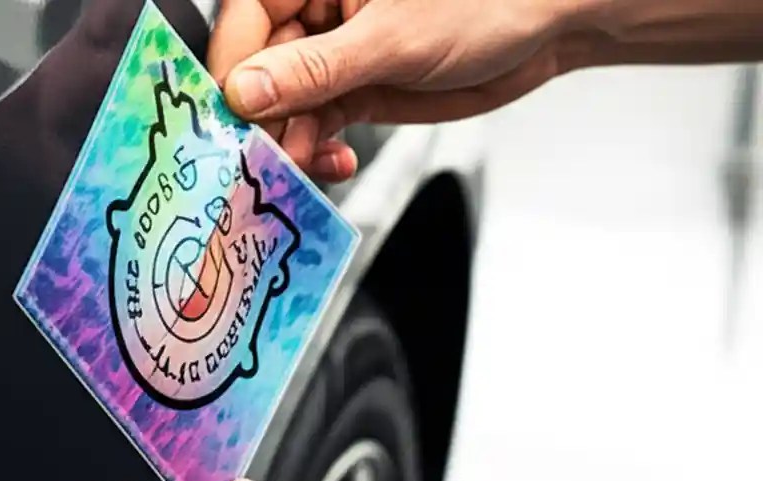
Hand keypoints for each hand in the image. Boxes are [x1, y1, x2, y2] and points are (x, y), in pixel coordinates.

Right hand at [209, 0, 585, 164]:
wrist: (551, 24)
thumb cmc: (485, 0)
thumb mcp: (392, 38)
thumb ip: (314, 70)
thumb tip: (244, 91)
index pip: (245, 17)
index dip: (230, 66)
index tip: (227, 114)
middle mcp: (318, 9)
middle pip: (259, 67)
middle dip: (261, 116)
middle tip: (263, 157)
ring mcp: (335, 51)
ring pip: (285, 103)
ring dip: (289, 141)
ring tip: (301, 166)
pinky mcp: (356, 86)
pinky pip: (316, 123)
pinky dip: (317, 149)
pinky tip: (330, 163)